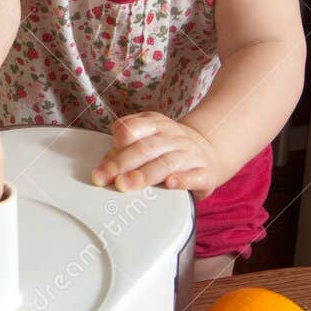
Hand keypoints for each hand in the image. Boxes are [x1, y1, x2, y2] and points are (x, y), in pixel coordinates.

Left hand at [92, 113, 226, 195]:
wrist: (209, 150)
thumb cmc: (169, 148)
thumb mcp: (147, 140)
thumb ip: (124, 151)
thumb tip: (102, 171)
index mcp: (155, 124)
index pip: (132, 128)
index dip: (115, 146)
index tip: (102, 168)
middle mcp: (173, 137)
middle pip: (145, 148)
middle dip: (123, 164)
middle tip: (108, 179)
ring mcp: (190, 154)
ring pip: (166, 163)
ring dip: (144, 175)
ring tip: (126, 185)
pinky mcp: (205, 173)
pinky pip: (194, 176)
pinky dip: (182, 180)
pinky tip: (170, 184)